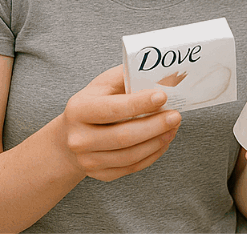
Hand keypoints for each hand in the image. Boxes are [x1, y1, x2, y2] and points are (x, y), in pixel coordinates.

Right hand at [59, 65, 181, 181]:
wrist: (70, 136)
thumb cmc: (93, 104)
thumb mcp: (103, 85)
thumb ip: (126, 76)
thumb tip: (158, 72)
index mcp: (79, 110)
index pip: (112, 109)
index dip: (139, 104)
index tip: (163, 96)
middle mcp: (79, 138)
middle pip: (123, 137)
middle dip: (155, 126)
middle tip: (176, 115)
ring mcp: (87, 160)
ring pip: (130, 156)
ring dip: (157, 142)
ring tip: (173, 128)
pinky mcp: (99, 174)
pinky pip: (131, 167)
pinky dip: (152, 155)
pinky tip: (163, 141)